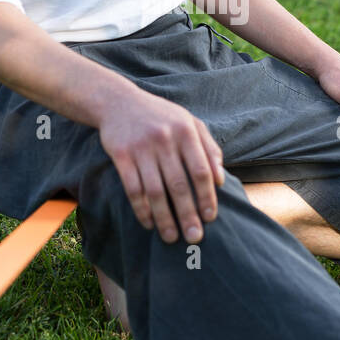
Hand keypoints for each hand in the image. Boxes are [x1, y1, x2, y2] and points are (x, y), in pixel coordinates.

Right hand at [99, 88, 225, 242]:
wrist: (119, 102)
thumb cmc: (161, 116)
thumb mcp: (189, 122)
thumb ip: (209, 147)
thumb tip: (221, 179)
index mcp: (186, 131)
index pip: (201, 170)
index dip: (206, 196)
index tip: (210, 218)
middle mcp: (164, 139)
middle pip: (179, 185)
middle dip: (188, 215)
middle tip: (194, 237)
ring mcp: (141, 147)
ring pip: (155, 191)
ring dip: (164, 218)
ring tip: (171, 237)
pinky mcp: (120, 154)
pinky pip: (133, 188)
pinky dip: (141, 209)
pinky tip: (148, 223)